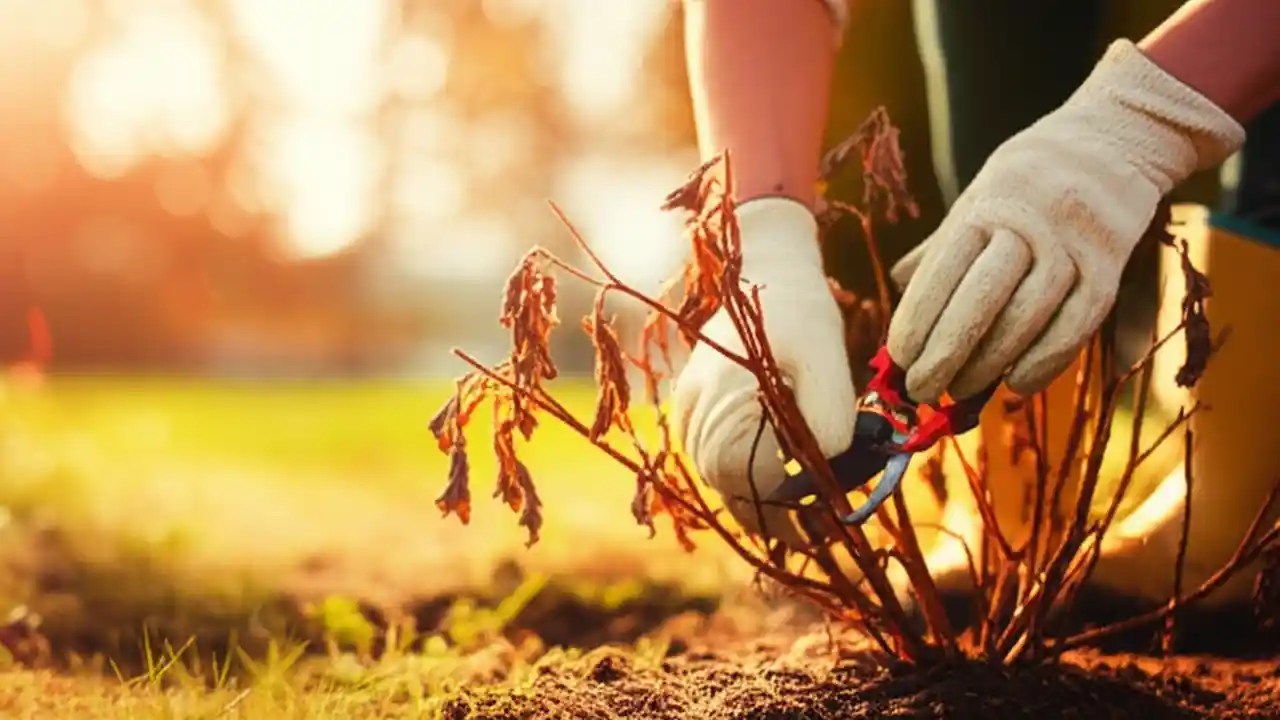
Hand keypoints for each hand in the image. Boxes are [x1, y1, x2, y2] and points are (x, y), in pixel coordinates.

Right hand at [673, 197, 854, 541]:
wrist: (764, 271)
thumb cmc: (799, 311)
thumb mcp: (825, 354)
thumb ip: (828, 412)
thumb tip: (826, 470)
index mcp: (723, 394)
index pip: (745, 475)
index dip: (787, 507)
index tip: (830, 521)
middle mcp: (694, 410)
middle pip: (729, 489)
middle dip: (776, 519)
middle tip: (827, 533)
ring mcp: (688, 413)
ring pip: (719, 484)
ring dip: (762, 508)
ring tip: (812, 519)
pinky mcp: (692, 415)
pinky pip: (715, 466)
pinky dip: (747, 486)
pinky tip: (785, 490)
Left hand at [888, 39, 1244, 402]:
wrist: (1112, 139)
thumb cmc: (1027, 182)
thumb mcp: (977, 198)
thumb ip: (940, 246)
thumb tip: (895, 287)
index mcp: (984, 207)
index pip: (942, 270)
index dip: (918, 319)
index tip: (898, 359)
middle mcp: (1028, 223)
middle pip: (982, 298)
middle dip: (946, 352)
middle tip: (921, 389)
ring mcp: (1072, 245)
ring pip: (1028, 314)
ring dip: (991, 362)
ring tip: (961, 390)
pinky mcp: (1109, 266)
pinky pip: (1077, 323)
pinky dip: (1045, 360)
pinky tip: (1017, 384)